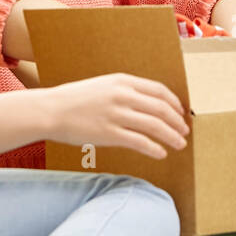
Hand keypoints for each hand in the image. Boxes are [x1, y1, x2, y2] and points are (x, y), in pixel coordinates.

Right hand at [41, 73, 188, 159]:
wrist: (50, 110)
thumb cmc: (75, 100)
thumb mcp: (103, 86)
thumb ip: (125, 92)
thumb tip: (147, 105)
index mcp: (123, 81)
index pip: (159, 91)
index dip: (175, 104)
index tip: (181, 113)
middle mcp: (123, 95)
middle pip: (162, 108)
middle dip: (177, 122)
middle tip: (184, 132)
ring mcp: (116, 114)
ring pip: (155, 126)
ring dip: (171, 136)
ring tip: (179, 144)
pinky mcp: (109, 133)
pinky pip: (140, 142)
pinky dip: (154, 148)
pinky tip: (161, 154)